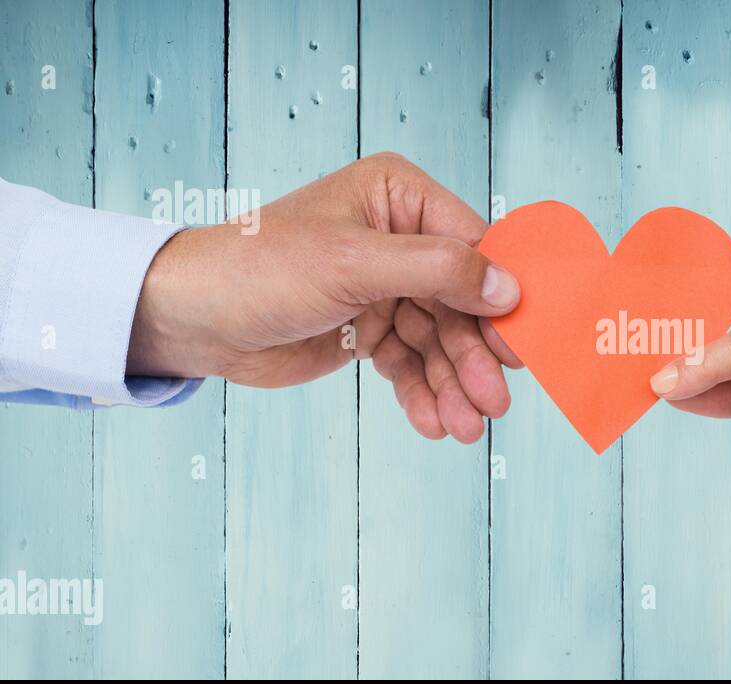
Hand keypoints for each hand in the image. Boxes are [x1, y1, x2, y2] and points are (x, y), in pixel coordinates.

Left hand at [127, 152, 522, 442]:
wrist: (191, 319)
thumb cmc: (261, 269)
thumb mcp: (355, 263)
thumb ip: (439, 271)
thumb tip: (510, 287)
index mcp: (399, 198)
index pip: (473, 246)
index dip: (502, 296)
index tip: (527, 343)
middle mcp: (398, 239)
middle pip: (461, 303)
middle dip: (475, 357)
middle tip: (495, 402)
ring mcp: (384, 286)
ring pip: (439, 340)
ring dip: (452, 385)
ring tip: (466, 427)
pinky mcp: (368, 329)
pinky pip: (410, 362)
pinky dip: (423, 393)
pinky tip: (435, 423)